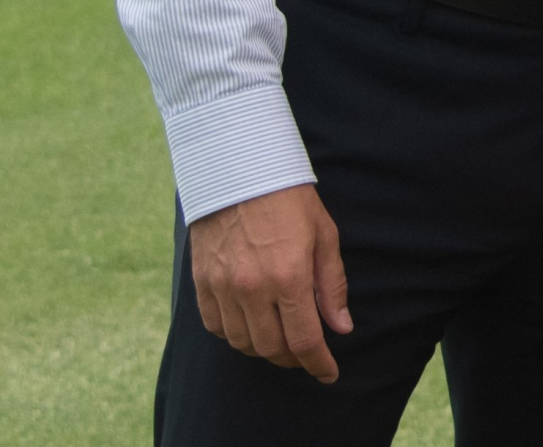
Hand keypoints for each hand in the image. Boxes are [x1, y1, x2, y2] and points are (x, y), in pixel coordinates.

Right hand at [189, 184, 351, 382]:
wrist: (239, 169)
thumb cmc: (289, 199)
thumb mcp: (324, 235)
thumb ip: (332, 285)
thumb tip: (340, 327)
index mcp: (288, 276)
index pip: (304, 339)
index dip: (318, 364)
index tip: (328, 373)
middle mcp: (252, 288)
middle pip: (271, 348)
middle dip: (293, 359)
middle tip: (306, 353)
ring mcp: (222, 286)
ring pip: (242, 342)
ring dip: (264, 349)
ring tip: (280, 338)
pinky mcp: (202, 282)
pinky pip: (216, 326)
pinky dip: (234, 334)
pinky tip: (250, 324)